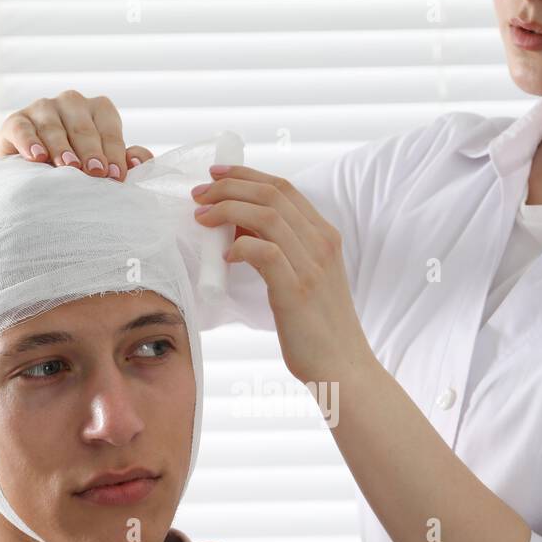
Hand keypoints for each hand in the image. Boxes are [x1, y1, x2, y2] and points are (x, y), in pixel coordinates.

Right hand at [0, 91, 153, 179]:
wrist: (34, 174)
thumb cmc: (79, 167)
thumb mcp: (104, 164)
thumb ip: (126, 161)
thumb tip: (139, 161)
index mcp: (98, 109)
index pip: (109, 128)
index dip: (114, 152)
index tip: (116, 176)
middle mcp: (71, 103)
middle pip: (83, 126)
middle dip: (91, 150)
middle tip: (96, 172)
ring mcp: (42, 108)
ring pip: (53, 125)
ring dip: (61, 147)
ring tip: (68, 167)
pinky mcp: (16, 121)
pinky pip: (22, 128)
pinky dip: (30, 142)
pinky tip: (37, 157)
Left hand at [190, 165, 373, 385]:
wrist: (342, 366)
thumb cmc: (318, 328)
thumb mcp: (306, 279)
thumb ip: (282, 250)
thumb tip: (239, 227)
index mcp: (326, 236)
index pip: (284, 187)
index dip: (246, 175)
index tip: (216, 176)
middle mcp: (322, 243)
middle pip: (271, 193)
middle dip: (229, 186)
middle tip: (199, 195)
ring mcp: (311, 265)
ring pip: (265, 215)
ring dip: (226, 210)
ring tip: (201, 218)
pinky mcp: (296, 290)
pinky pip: (263, 251)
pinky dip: (239, 246)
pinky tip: (225, 257)